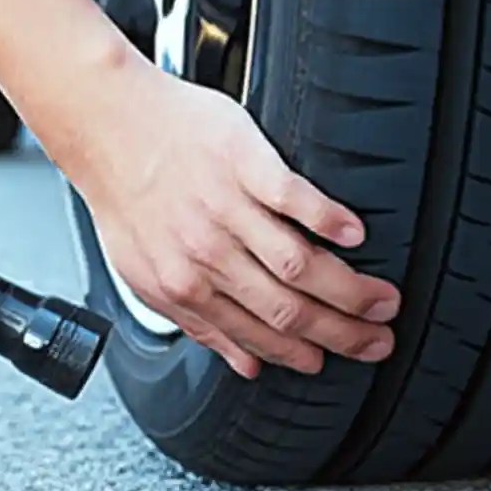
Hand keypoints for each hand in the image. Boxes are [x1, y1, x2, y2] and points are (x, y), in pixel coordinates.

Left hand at [59, 59, 400, 378]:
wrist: (107, 125)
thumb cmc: (127, 196)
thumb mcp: (144, 273)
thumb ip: (195, 322)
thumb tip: (245, 365)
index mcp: (185, 285)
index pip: (259, 334)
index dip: (305, 355)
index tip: (336, 360)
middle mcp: (207, 252)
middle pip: (289, 307)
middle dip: (343, 333)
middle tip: (379, 339)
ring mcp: (226, 206)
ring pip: (299, 262)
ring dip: (349, 288)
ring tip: (383, 299)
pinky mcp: (241, 160)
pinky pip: (292, 196)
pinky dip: (327, 218)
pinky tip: (355, 235)